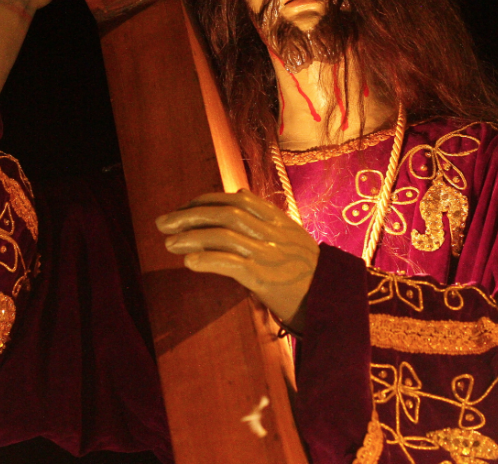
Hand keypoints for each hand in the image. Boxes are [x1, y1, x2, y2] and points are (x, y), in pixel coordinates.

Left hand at [156, 189, 318, 330]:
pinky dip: (208, 260)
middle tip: (162, 223)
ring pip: (225, 235)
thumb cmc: (311, 274)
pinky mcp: (266, 279)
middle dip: (190, 215)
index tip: (184, 208)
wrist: (335, 302)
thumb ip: (266, 218)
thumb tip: (239, 195)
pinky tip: (188, 262)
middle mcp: (274, 233)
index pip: (237, 200)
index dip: (206, 201)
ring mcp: (270, 255)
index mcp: (280, 221)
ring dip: (192, 237)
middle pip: (226, 213)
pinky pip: (232, 264)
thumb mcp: (293, 237)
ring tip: (168, 243)